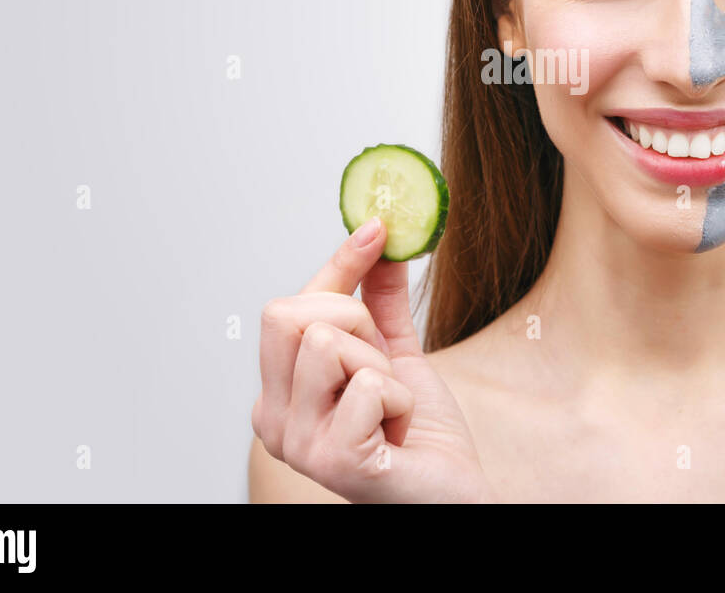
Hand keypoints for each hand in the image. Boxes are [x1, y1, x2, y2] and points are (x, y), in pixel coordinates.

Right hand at [251, 216, 496, 502]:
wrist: (452, 495)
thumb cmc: (420, 437)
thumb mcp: (396, 354)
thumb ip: (380, 301)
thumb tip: (378, 236)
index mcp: (278, 393)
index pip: (286, 306)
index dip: (336, 266)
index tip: (377, 229)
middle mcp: (272, 420)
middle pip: (290, 313)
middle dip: (355, 321)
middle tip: (382, 366)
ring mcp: (296, 443)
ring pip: (328, 342)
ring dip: (381, 367)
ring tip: (391, 407)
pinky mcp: (330, 460)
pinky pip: (367, 385)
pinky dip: (400, 401)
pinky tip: (398, 434)